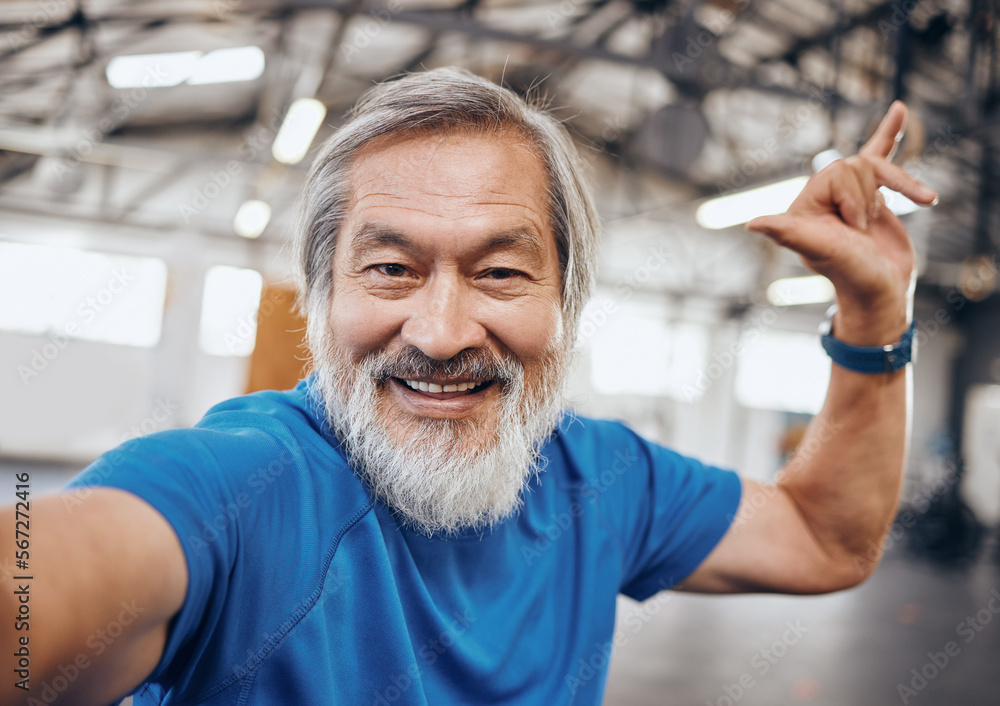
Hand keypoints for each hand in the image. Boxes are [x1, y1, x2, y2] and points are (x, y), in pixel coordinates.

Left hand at [747, 101, 937, 345]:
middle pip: (858, 165)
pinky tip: (899, 109)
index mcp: (803, 205)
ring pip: (876, 164)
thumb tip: (751, 223)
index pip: (838, 172)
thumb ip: (788, 232)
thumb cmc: (852, 273)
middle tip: (862, 232)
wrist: (882, 289)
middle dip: (869, 198)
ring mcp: (848, 194)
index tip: (854, 231)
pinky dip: (890, 132)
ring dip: (891, 192)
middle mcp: (821, 197)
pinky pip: (880, 153)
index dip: (855, 199)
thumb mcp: (822, 249)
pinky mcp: (872, 193)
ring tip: (875, 226)